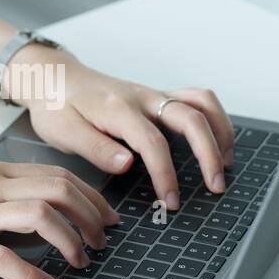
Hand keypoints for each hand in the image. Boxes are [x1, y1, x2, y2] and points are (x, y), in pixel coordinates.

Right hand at [0, 158, 119, 278]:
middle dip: (91, 217)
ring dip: (71, 241)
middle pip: (58, 190)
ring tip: (81, 261)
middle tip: (101, 241)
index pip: (55, 175)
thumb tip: (26, 197)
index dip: (90, 196)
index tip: (106, 217)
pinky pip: (3, 259)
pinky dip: (33, 275)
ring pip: (40, 216)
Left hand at [10, 46, 233, 210]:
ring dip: (220, 131)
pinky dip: (212, 118)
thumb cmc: (56, 106)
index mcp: (118, 108)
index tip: (170, 201)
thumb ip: (96, 148)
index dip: (166, 174)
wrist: (53, 77)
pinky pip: (195, 99)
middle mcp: (142, 97)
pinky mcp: (156, 96)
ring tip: (226, 163)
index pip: (153, 143)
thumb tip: (128, 165)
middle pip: (190, 118)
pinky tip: (215, 141)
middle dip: (209, 153)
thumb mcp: (64, 131)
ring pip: (200, 102)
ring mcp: (152, 94)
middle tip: (216, 186)